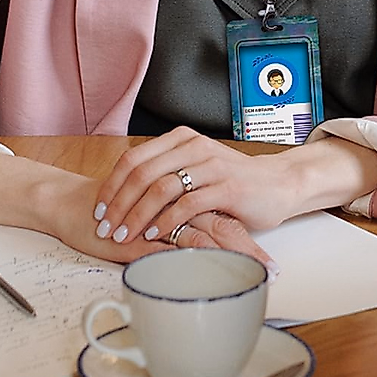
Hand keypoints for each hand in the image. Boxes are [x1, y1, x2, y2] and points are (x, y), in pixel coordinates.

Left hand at [90, 127, 295, 247]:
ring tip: (123, 236)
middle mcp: (195, 146)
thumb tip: (123, 195)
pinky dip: (166, 222)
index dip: (111, 186)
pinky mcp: (227, 187)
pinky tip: (154, 235)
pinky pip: (188, 204)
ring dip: (136, 216)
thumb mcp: (195, 168)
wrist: (277, 184)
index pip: (133, 158)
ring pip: (161, 188)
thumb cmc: (232, 181)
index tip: (98, 211)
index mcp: (182, 139)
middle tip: (105, 229)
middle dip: (118, 204)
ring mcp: (212, 165)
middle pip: (141, 173)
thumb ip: (167, 172)